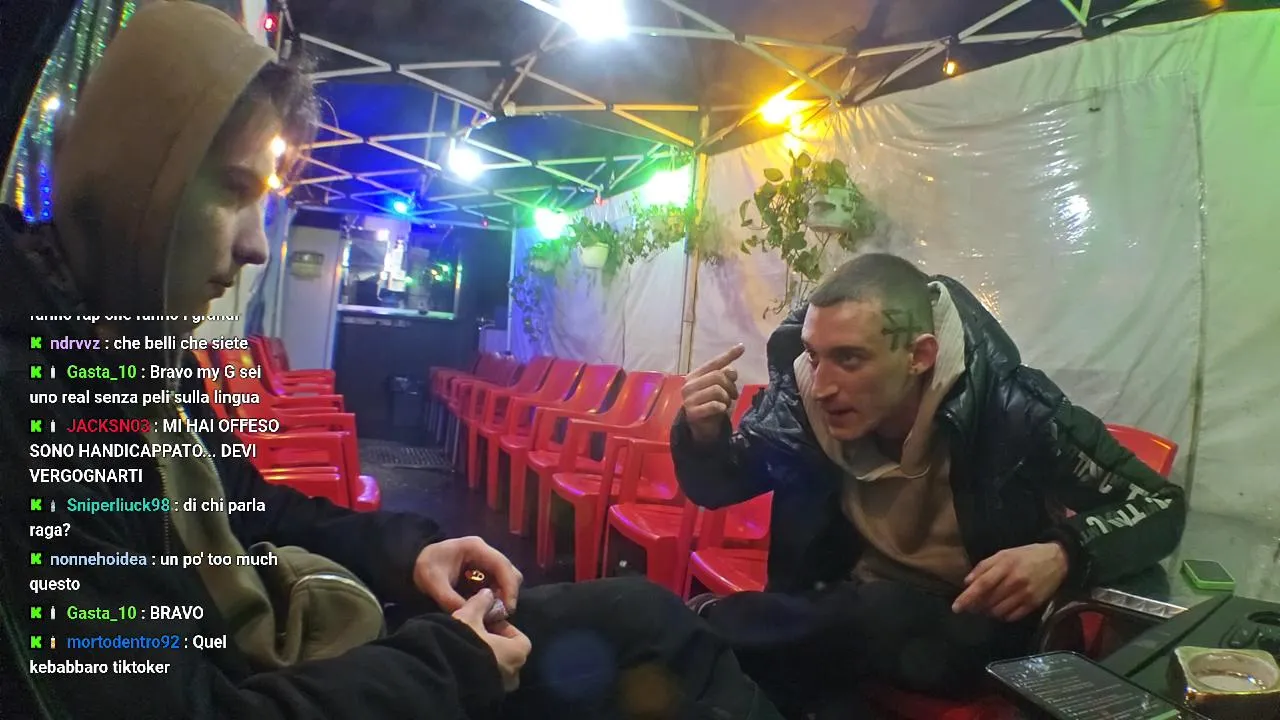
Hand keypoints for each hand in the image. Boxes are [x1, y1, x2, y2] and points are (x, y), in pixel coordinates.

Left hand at [414, 536, 523, 612]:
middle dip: (507, 594)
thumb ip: (450, 599)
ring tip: (489, 614)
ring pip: (506, 579)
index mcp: (476, 548)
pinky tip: (484, 609)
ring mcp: (485, 561)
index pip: (502, 565)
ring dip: (501, 597)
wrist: (412, 563)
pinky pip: (497, 585)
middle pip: (510, 572)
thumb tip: (470, 616)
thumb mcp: (433, 583)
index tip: (508, 609)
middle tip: (497, 614)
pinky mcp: (483, 572)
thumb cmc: (424, 568)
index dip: (509, 587)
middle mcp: (485, 552)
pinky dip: (494, 598)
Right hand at [453, 589, 530, 692]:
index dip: (505, 628)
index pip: (520, 639)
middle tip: (478, 634)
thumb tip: (487, 593)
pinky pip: (487, 680)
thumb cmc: (464, 641)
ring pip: (498, 669)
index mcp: (517, 654)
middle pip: (510, 656)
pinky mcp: (485, 697)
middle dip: (496, 645)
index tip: (489, 622)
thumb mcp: (469, 616)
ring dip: (488, 658)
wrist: (443, 672)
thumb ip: (480, 603)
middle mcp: (513, 674)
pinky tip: (463, 661)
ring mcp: (500, 688)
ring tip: (469, 647)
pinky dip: (480, 670)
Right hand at [682, 344, 745, 442]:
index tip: (742, 347)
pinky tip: (721, 409)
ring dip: (727, 398)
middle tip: (733, 395)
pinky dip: (722, 407)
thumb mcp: (720, 387)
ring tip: (726, 404)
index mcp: (695, 375)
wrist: (701, 427)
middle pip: (718, 376)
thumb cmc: (711, 403)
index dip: (728, 355)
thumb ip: (725, 376)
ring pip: (717, 390)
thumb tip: (732, 370)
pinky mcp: (692, 412)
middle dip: (730, 386)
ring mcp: (689, 398)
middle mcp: (689, 384)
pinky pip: (714, 405)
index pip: (714, 363)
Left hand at [952, 542, 1068, 621]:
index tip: (956, 608)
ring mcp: (1026, 594)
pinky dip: (1002, 616)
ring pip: (999, 611)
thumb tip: (967, 582)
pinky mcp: (1034, 604)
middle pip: (989, 600)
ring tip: (984, 608)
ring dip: (988, 612)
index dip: (967, 598)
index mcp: (1006, 566)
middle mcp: (1015, 581)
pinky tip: (1000, 610)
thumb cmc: (1026, 555)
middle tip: (970, 607)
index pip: (982, 585)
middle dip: (975, 606)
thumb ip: (984, 566)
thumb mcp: (1004, 553)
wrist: (1059, 560)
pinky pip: (1013, 616)